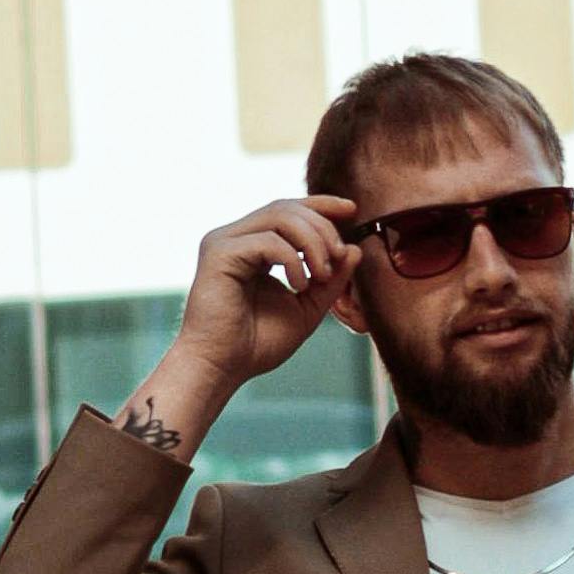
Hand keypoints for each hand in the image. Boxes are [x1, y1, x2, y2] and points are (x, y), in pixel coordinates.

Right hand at [127, 196, 362, 455]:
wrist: (221, 368)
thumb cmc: (256, 344)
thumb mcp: (306, 309)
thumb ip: (330, 281)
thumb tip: (354, 249)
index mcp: (251, 245)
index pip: (288, 210)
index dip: (320, 205)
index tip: (352, 210)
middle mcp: (234, 237)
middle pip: (286, 208)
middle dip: (322, 227)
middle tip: (340, 256)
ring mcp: (223, 242)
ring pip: (278, 217)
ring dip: (312, 241)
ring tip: (323, 273)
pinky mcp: (219, 254)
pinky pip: (268, 241)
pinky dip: (293, 260)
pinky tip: (300, 284)